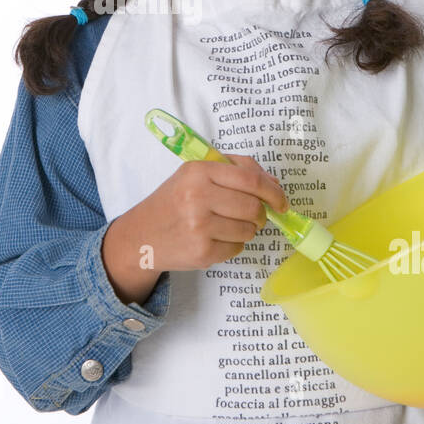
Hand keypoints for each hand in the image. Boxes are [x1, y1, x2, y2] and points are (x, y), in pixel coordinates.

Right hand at [102, 154, 287, 303]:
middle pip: (253, 206)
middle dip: (260, 214)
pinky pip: (237, 248)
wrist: (142, 235)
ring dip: (246, 229)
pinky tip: (215, 239)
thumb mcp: (195, 175)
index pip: (249, 179)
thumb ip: (234, 170)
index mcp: (198, 172)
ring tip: (227, 226)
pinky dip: (233, 244)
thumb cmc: (173, 202)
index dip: (273, 190)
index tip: (281, 200)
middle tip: (255, 216)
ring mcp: (199, 227)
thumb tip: (274, 184)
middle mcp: (198, 197)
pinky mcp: (202, 252)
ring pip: (248, 230)